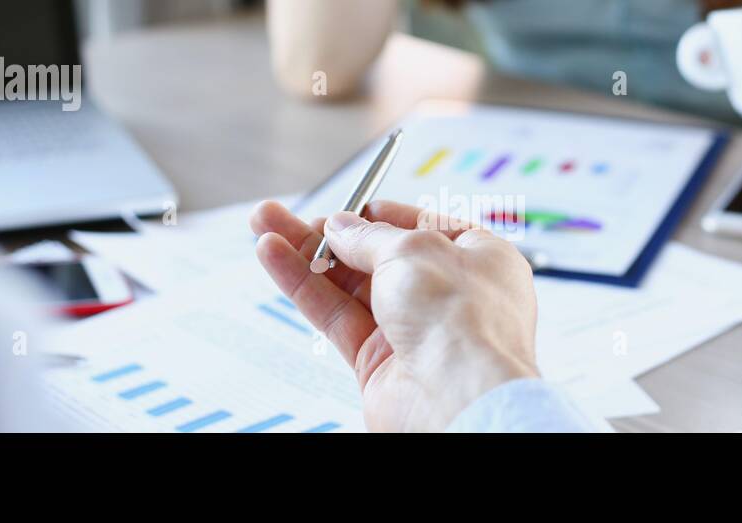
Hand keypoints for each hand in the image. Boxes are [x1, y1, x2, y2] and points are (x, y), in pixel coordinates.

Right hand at [249, 200, 538, 431]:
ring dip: (305, 255)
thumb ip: (369, 238)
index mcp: (477, 259)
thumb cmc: (461, 320)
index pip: (423, 228)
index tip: (347, 207)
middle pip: (376, 257)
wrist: (457, 397)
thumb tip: (342, 227)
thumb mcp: (412, 250)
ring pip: (348, 286)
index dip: (381, 216)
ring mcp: (412, 330)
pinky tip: (275, 256)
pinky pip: (335, 314)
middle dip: (328, 234)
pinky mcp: (379, 362)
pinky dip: (304, 286)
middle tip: (283, 214)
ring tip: (264, 225)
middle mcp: (447, 296)